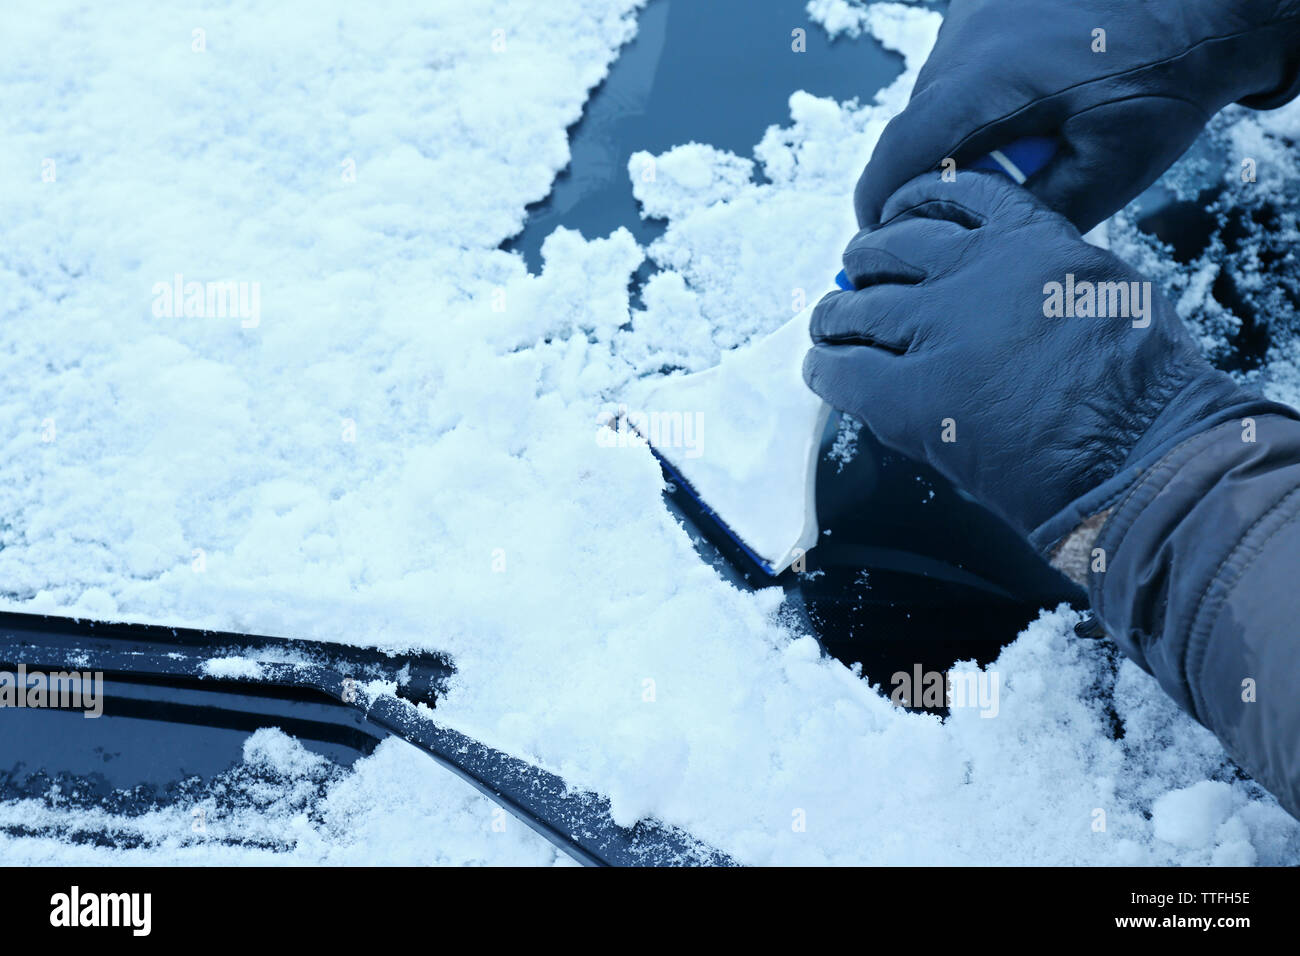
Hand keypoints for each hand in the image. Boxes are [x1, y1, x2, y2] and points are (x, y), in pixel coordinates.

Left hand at [803, 172, 1287, 546]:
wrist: (1139, 451)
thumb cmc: (1146, 387)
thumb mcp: (1111, 288)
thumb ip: (1052, 271)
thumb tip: (1020, 276)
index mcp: (1031, 238)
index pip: (953, 196)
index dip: (911, 207)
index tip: (896, 220)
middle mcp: (975, 271)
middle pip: (889, 249)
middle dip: (865, 262)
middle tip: (855, 280)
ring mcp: (937, 332)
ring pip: (856, 309)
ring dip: (835, 318)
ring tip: (828, 329)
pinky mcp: (909, 395)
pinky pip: (844, 373)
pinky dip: (825, 370)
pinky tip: (821, 373)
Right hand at [855, 0, 1299, 232]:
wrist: (1201, 1)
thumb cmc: (1165, 81)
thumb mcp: (1110, 168)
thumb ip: (1032, 214)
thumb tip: (974, 250)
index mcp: (985, 86)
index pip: (897, 157)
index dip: (880, 207)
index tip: (884, 239)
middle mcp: (963, 43)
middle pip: (915, 129)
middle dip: (935, 172)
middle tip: (977, 203)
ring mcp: (970, 15)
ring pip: (936, 96)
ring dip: (961, 129)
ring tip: (1022, 143)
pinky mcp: (980, 1)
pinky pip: (958, 63)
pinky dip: (977, 92)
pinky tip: (1029, 99)